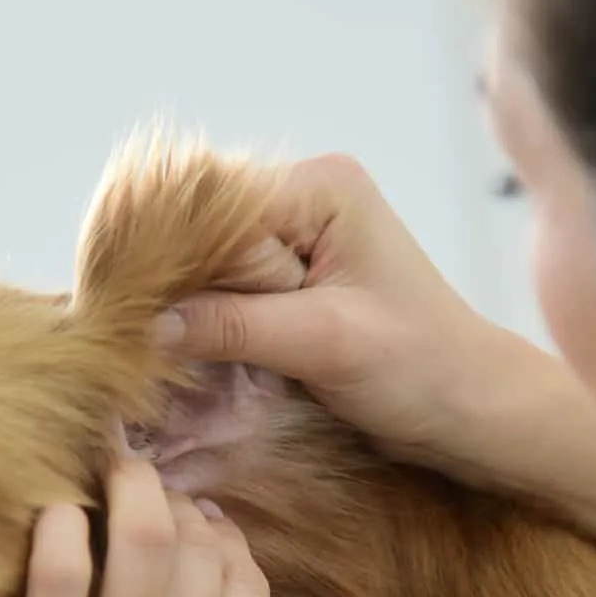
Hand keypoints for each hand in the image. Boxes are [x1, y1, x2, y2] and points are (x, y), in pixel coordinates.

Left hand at [0, 459, 274, 596]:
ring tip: (109, 470)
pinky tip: (55, 518)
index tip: (192, 518)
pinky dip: (61, 529)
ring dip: (125, 488)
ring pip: (139, 539)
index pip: (242, 576)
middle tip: (142, 479)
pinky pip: (58, 576)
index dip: (216, 532)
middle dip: (170, 497)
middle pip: (196, 545)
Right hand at [159, 154, 510, 464]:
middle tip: (131, 339)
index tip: (121, 307)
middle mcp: (301, 197)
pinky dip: (202, 324)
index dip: (165, 255)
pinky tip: (184, 356)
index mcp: (320, 187)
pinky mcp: (287, 280)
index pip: (210, 203)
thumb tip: (146, 325)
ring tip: (154, 353)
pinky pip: (220, 291)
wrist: (473, 409)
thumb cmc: (423, 369)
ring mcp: (292, 238)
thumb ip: (235, 326)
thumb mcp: (325, 344)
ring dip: (182, 309)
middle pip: (198, 230)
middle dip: (169, 285)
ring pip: (202, 264)